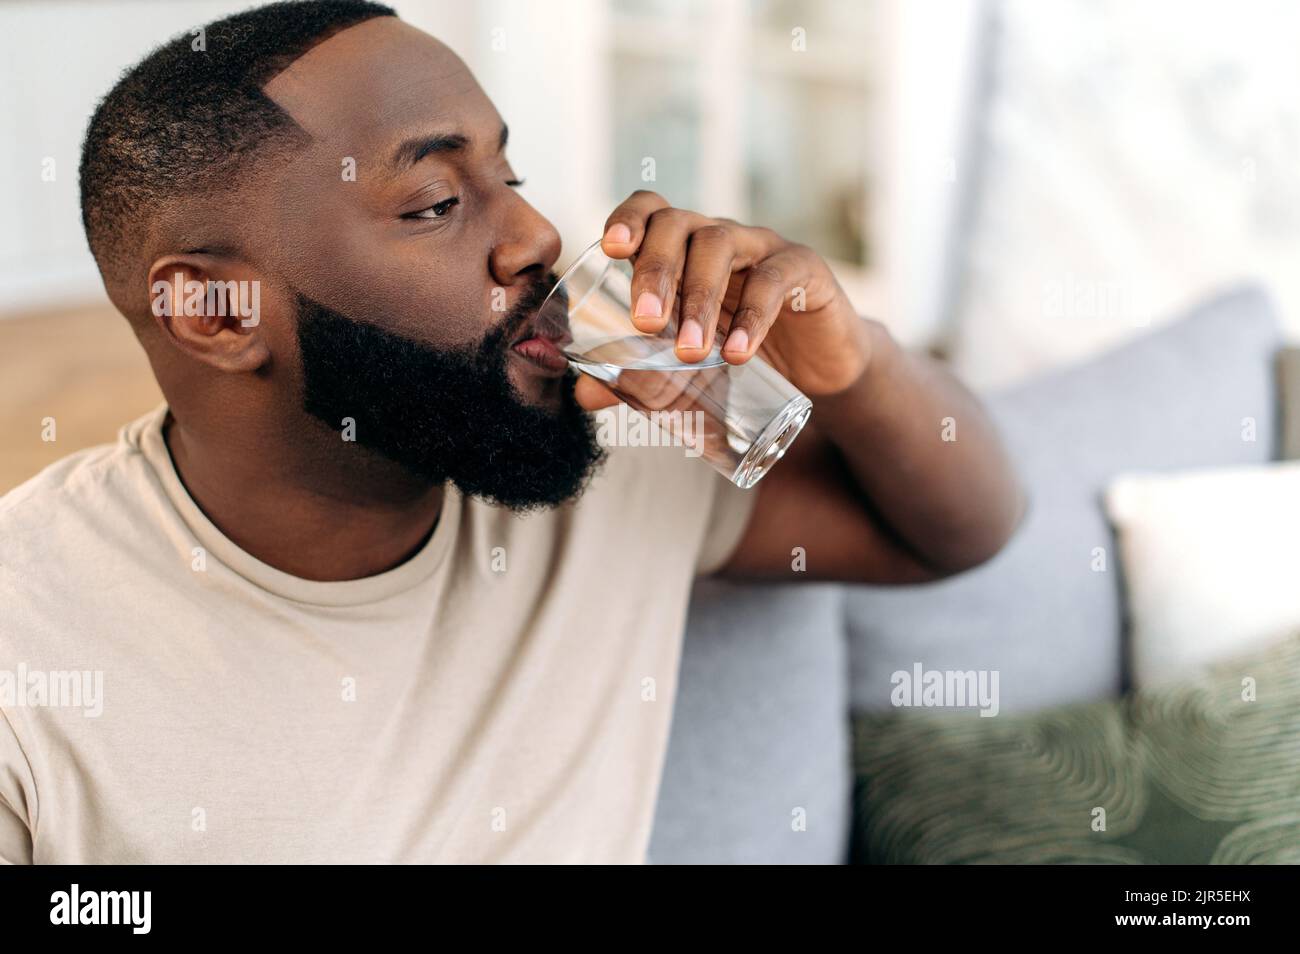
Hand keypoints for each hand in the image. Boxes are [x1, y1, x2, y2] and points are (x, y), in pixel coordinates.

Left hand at [573, 190, 870, 411]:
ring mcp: (761, 247)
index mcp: (682, 249)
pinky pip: (774, 279)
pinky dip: (754, 316)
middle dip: (655, 270)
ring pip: (720, 245)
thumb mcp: (685, 369)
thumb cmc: (741, 358)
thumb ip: (636, 374)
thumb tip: (583, 392)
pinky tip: (737, 353)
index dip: (629, 219)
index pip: (650, 210)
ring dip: (699, 298)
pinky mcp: (804, 269)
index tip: (611, 249)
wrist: (817, 377)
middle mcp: (717, 236)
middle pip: (677, 225)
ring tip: (690, 350)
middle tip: (645, 322)